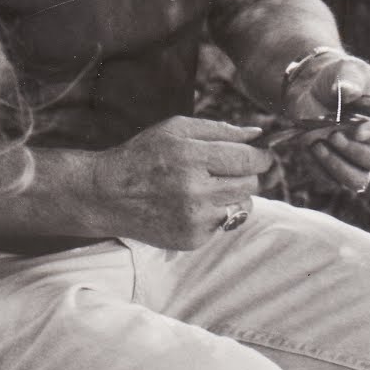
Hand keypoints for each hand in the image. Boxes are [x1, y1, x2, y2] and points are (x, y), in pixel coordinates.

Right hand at [97, 116, 272, 248]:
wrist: (107, 196)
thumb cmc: (143, 156)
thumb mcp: (176, 130)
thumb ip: (219, 129)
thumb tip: (257, 133)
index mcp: (192, 157)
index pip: (249, 160)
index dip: (262, 156)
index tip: (261, 155)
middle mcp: (195, 190)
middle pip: (250, 183)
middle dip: (246, 173)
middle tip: (227, 169)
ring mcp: (194, 219)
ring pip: (244, 205)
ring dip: (234, 194)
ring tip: (209, 187)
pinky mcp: (193, 239)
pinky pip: (225, 224)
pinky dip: (217, 213)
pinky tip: (193, 205)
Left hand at [285, 53, 369, 192]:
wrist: (315, 89)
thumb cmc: (339, 76)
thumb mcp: (346, 69)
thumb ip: (349, 79)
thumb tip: (347, 91)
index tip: (358, 131)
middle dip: (354, 151)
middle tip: (332, 135)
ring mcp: (366, 159)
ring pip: (359, 179)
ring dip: (337, 165)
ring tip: (319, 143)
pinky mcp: (345, 169)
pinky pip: (337, 180)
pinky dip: (323, 167)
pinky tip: (313, 146)